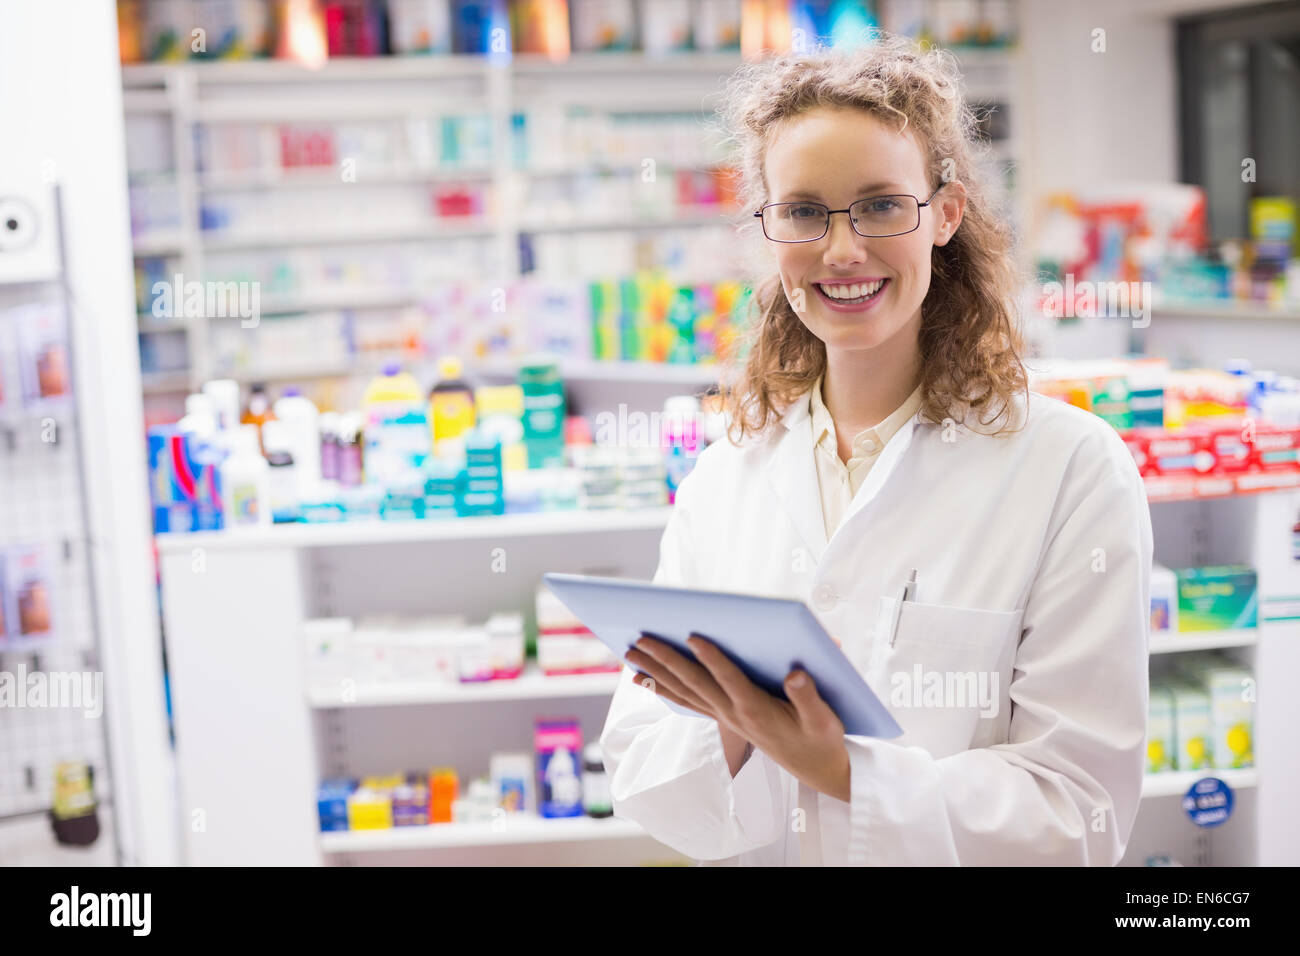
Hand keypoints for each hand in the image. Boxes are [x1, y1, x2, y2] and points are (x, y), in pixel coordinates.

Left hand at [624, 632, 850, 802]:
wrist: (816, 768)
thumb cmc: (821, 738)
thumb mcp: (825, 720)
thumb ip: (808, 696)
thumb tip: (796, 673)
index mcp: (757, 709)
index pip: (730, 679)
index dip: (712, 658)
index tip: (693, 636)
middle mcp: (734, 713)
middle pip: (694, 682)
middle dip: (666, 660)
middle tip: (640, 638)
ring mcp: (725, 716)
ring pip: (684, 691)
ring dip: (656, 672)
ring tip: (631, 654)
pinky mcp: (724, 717)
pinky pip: (688, 700)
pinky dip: (664, 688)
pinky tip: (645, 678)